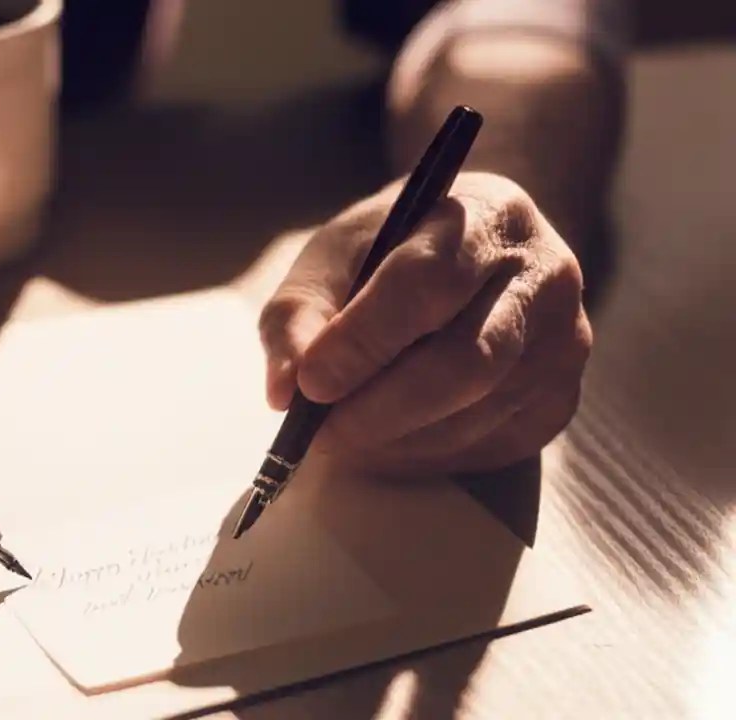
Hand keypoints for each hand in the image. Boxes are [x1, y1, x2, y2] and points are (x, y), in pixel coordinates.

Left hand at [259, 172, 591, 473]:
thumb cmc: (391, 251)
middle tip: (321, 433)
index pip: (427, 283)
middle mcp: (545, 275)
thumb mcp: (334, 257)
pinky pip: (493, 444)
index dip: (364, 341)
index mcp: (485, 214)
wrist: (475, 252)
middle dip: (382, 407)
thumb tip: (284, 391)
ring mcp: (566, 340)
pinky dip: (428, 455)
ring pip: (479, 412)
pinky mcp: (562, 398)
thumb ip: (298, 316)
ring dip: (399, 439)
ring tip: (344, 436)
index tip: (310, 383)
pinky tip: (389, 440)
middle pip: (466, 361)